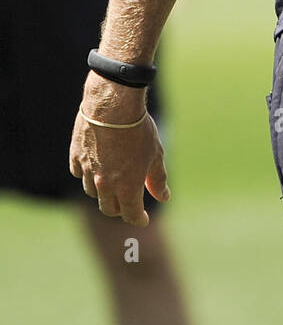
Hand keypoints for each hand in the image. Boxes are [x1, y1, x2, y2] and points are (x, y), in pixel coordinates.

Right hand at [69, 93, 169, 225]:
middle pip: (109, 208)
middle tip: (128, 202)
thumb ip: (158, 180)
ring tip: (113, 179)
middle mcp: (105, 185)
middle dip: (120, 208)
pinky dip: (87, 174)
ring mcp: (87, 172)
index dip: (139, 219)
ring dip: (103, 191)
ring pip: (92, 192)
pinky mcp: (75, 157)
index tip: (143, 218)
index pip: (131, 215)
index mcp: (127, 187)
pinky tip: (95, 165)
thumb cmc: (138, 129)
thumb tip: (164, 197)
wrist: (113, 105)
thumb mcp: (155, 154)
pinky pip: (79, 174)